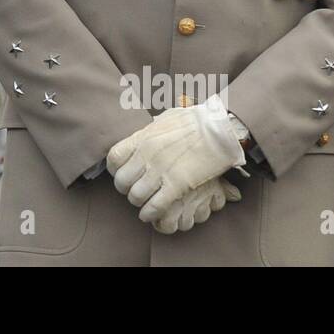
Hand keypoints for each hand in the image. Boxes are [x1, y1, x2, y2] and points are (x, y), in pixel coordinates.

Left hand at [106, 95, 244, 223]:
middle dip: (125, 189)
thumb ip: (152, 129)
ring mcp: (161, 170)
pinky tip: (151, 215)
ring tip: (143, 204)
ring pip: (136, 196)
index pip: (113, 158)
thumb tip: (147, 131)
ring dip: (138, 203)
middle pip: (122, 181)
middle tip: (133, 191)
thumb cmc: (195, 121)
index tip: (121, 173)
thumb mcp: (166, 118)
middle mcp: (147, 154)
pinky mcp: (177, 185)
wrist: (219, 130)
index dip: (115, 169)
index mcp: (142, 137)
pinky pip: (155, 206)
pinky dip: (150, 214)